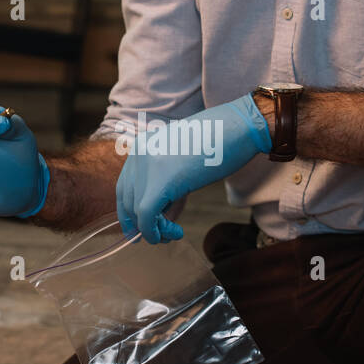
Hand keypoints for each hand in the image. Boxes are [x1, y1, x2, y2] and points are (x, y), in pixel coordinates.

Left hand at [116, 94, 271, 242]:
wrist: (239, 127)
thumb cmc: (218, 144)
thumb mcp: (182, 164)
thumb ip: (166, 188)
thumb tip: (157, 223)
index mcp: (142, 146)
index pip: (124, 187)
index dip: (129, 213)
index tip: (139, 230)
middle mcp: (139, 154)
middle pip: (127, 201)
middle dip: (143, 224)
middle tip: (163, 236)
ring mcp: (148, 167)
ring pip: (136, 211)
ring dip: (153, 230)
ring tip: (173, 233)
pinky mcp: (161, 181)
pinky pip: (146, 215)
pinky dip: (155, 232)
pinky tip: (174, 233)